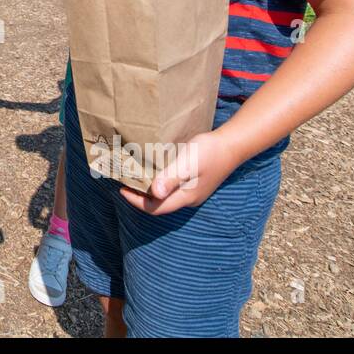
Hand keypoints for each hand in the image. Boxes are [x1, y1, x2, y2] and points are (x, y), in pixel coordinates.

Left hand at [118, 130, 241, 214]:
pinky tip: (154, 171)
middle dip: (141, 197)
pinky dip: (160, 183)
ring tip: (136, 177)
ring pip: (166, 197)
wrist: (232, 144)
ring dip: (150, 190)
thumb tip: (155, 192)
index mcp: (186, 196)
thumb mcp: (187, 162)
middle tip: (125, 182)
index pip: (155, 208)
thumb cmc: (209, 152)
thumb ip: (171, 177)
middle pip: (160, 205)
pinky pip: (173, 188)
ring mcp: (194, 191)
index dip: (136, 202)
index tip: (121, 188)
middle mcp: (189, 198)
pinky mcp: (196, 182)